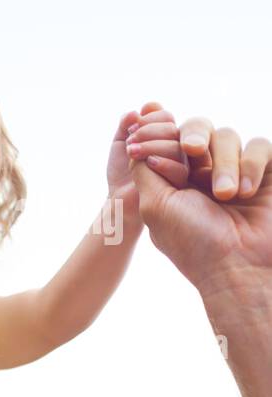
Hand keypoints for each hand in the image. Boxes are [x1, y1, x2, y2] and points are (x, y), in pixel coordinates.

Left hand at [107, 102, 182, 210]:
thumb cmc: (122, 172)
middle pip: (172, 128)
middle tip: (130, 141)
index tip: (129, 128)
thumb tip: (136, 111)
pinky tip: (148, 163)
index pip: (165, 117)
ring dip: (153, 145)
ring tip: (131, 151)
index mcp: (165, 135)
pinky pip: (180, 167)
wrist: (121, 199)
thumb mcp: (120, 144)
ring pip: (177, 145)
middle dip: (149, 130)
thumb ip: (125, 125)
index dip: (149, 118)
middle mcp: (178, 146)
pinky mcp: (185, 182)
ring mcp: (184, 163)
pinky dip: (161, 161)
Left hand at [130, 117, 271, 295]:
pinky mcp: (266, 173)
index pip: (168, 140)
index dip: (159, 135)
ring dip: (224, 164)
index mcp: (176, 181)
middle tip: (192, 149)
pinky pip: (260, 146)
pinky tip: (245, 193)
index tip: (149, 138)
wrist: (238, 267)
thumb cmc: (194, 241)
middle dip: (193, 134)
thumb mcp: (155, 206)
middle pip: (198, 128)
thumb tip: (137, 145)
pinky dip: (251, 166)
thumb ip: (144, 172)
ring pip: (227, 137)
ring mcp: (236, 171)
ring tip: (226, 196)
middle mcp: (205, 173)